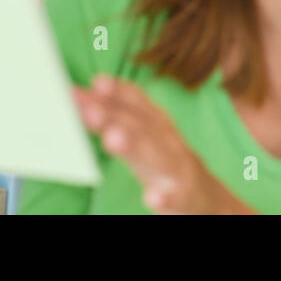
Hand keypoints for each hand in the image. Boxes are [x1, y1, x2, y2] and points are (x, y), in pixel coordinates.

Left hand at [75, 74, 250, 214]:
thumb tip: (74, 96)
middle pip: (140, 126)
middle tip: (89, 110)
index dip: (119, 91)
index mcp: (157, 124)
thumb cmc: (165, 162)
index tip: (96, 82)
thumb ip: (112, 116)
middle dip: (115, 116)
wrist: (206, 198)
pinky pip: (175, 197)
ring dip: (135, 146)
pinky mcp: (185, 198)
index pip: (137, 102)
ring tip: (112, 139)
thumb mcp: (143, 135)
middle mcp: (168, 141)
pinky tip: (152, 197)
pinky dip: (166, 196)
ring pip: (156, 157)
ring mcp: (177, 170)